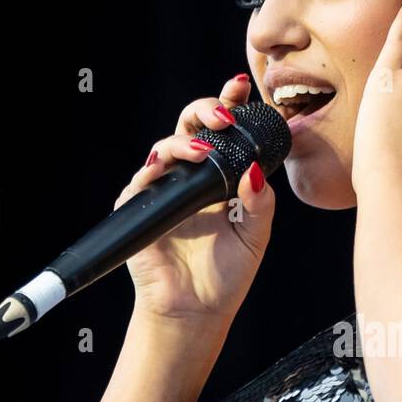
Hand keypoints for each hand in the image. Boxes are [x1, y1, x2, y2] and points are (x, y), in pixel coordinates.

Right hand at [113, 75, 275, 325]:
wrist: (196, 311)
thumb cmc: (226, 275)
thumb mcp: (256, 236)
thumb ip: (261, 202)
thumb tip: (254, 169)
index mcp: (220, 179)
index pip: (224, 134)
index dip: (231, 107)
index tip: (244, 90)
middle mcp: (190, 179)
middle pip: (191, 128)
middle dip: (206, 110)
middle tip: (225, 116)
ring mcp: (163, 191)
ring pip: (165, 147)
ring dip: (183, 141)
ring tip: (202, 149)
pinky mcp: (139, 209)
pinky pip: (140, 182)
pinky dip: (152, 171)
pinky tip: (165, 168)